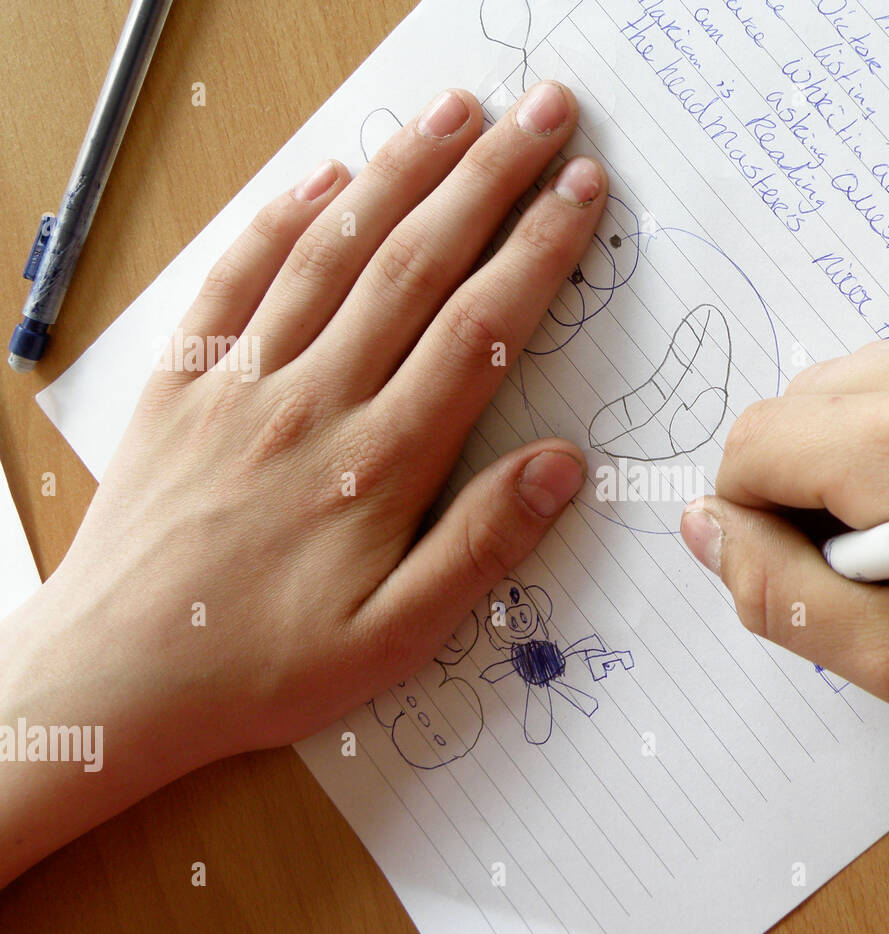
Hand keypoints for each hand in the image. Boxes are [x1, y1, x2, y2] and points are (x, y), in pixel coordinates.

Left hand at [0, 81, 605, 883]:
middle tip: (544, 113)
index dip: (538, 251)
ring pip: (333, 253)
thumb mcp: (397, 639)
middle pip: (416, 265)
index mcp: (378, 464)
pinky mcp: (184, 383)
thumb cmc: (265, 665)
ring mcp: (243, 382)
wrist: (118, 676)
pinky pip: (236, 280)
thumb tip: (562, 464)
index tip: (582, 190)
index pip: (478, 331)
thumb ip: (482, 547)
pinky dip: (280, 220)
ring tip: (455, 113)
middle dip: (489, 179)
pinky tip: (325, 179)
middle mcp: (314, 400)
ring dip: (399, 174)